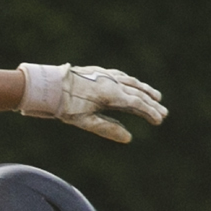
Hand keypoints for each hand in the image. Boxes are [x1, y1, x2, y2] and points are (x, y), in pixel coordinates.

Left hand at [18, 64, 166, 142]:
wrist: (47, 85)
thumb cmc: (64, 105)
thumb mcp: (84, 121)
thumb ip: (107, 128)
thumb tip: (128, 138)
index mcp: (111, 94)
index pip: (137, 104)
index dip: (150, 112)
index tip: (159, 120)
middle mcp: (112, 82)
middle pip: (137, 93)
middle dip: (151, 103)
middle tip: (163, 112)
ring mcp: (105, 75)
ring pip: (131, 82)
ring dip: (144, 90)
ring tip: (156, 96)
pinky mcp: (97, 72)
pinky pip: (120, 76)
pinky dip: (130, 81)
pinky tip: (132, 83)